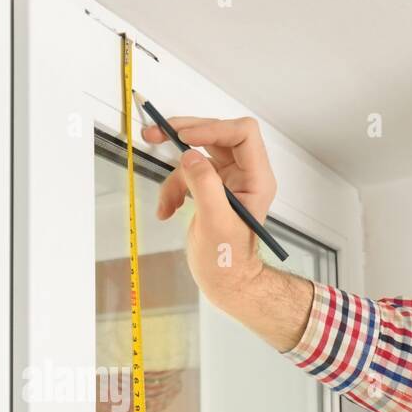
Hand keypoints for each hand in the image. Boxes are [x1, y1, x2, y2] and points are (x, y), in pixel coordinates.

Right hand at [144, 117, 272, 311]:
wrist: (223, 282)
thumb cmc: (226, 261)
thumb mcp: (215, 223)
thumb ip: (204, 186)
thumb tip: (189, 156)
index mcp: (257, 179)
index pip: (242, 134)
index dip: (213, 129)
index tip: (184, 137)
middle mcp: (244, 174)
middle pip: (216, 135)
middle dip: (185, 135)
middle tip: (155, 133)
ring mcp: (227, 180)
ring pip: (196, 156)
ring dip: (175, 176)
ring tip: (167, 202)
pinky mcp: (210, 188)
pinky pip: (187, 175)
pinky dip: (172, 189)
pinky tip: (167, 209)